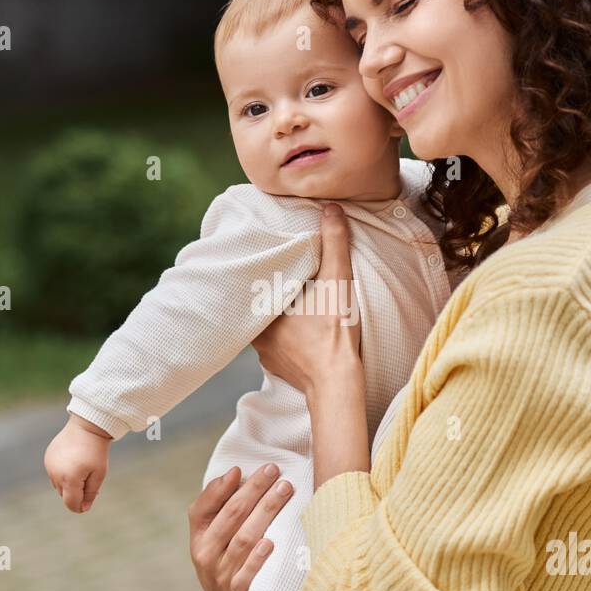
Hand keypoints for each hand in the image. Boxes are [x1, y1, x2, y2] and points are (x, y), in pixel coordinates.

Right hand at [44, 414, 111, 512]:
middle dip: (76, 493)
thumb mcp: (99, 474)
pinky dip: (62, 472)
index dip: (80, 507)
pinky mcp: (48, 458)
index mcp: (69, 479)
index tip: (88, 503)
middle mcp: (56, 474)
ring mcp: (50, 465)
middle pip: (65, 495)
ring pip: (58, 485)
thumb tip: (83, 508)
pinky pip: (54, 473)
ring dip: (68, 483)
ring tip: (81, 469)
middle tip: (89, 480)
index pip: (71, 503)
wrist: (86, 427)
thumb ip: (90, 493)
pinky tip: (73, 461)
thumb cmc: (96, 451)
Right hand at [188, 463, 295, 590]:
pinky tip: (271, 542)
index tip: (240, 468)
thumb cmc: (230, 552)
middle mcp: (205, 556)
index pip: (204, 508)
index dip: (221, 488)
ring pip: (244, 539)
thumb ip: (221, 502)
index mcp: (198, 536)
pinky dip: (258, 559)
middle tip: (273, 471)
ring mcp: (220, 576)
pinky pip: (247, 575)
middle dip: (253, 490)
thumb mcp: (218, 528)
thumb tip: (233, 473)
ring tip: (283, 490)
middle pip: (230, 517)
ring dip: (265, 512)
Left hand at [251, 203, 361, 395]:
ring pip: (262, 327)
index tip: (261, 260)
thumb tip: (330, 208)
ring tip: (285, 304)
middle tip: (274, 278)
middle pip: (258, 305)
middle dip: (266, 294)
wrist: (337, 382)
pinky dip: (281, 339)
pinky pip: (273, 348)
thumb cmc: (333, 331)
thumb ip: (334, 242)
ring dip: (273, 318)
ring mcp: (265, 353)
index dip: (257, 271)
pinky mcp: (277, 368)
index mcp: (264, 307)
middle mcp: (257, 331)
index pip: (253, 284)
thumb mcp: (337, 280)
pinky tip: (294, 333)